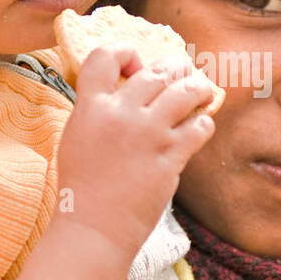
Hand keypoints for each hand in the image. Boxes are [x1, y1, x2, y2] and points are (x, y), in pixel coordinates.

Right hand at [55, 43, 215, 257]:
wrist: (94, 228)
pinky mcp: (170, 158)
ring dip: (198, 87)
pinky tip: (198, 127)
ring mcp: (148, 135)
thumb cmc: (83, 187)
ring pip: (186, 91)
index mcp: (91, 107)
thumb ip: (98, 108)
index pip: (106, 54)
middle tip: (180, 73)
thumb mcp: (77, 136)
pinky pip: (199, 126)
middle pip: (157, 70)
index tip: (136, 66)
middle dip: (174, 68)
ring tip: (200, 91)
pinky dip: (203, 122)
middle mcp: (120, 115)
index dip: (126, 51)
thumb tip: (127, 87)